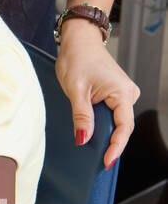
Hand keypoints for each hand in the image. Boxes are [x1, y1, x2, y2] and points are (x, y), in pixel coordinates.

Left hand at [54, 19, 138, 169]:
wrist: (79, 41)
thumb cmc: (78, 58)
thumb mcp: (75, 89)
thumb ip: (81, 116)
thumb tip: (83, 138)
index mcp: (122, 92)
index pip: (124, 127)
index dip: (116, 147)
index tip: (107, 162)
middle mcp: (128, 93)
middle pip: (121, 127)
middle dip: (110, 143)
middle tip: (97, 160)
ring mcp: (123, 93)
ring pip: (117, 121)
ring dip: (106, 133)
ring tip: (93, 146)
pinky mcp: (117, 94)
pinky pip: (113, 114)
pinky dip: (104, 124)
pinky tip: (94, 131)